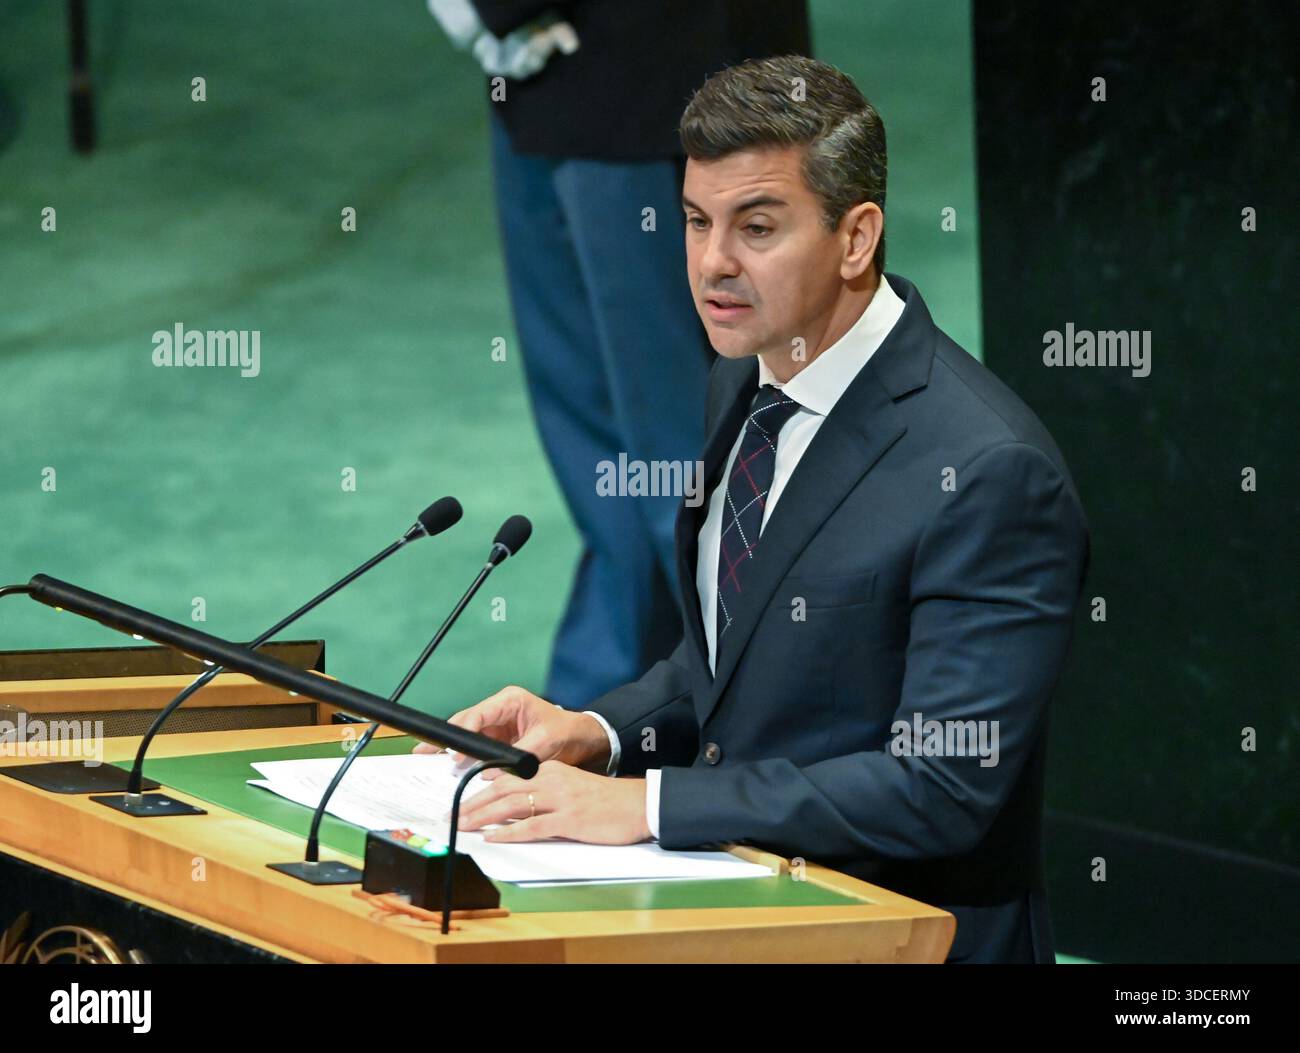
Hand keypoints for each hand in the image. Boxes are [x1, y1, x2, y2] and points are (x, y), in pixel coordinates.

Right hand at [413, 685, 611, 772]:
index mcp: (510, 700)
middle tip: (425, 751)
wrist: (581, 739)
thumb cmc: (566, 733)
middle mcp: (499, 709)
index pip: (479, 713)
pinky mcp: (495, 739)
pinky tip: (442, 763)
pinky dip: (460, 755)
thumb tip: (493, 771)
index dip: (464, 731)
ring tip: (424, 756)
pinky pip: (473, 746)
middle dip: (447, 738)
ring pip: (465, 733)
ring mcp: (495, 724)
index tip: (455, 751)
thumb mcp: (546, 743)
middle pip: (465, 721)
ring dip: (449, 747)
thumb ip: (519, 755)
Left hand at [455, 760, 650, 844]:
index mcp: (551, 770)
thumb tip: (514, 806)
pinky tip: (493, 837)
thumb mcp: (571, 787)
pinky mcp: (569, 819)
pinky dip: (508, 832)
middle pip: (502, 788)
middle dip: (473, 802)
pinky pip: (531, 826)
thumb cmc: (606, 800)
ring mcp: (560, 799)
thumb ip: (544, 792)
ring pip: (511, 804)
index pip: (508, 775)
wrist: (639, 804)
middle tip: (453, 814)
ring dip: (483, 816)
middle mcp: (552, 779)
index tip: (462, 796)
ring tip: (463, 825)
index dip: (481, 787)